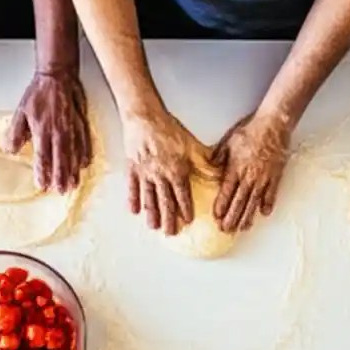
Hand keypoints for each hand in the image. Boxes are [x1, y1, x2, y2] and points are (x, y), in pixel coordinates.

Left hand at [7, 70, 91, 193]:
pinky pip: (85, 142)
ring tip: (73, 184)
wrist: (58, 75)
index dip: (43, 172)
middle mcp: (59, 131)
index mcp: (42, 129)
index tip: (43, 185)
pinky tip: (84, 165)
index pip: (43, 156)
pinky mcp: (81, 123)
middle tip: (61, 190)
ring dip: (73, 171)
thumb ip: (15, 132)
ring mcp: (72, 128)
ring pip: (73, 154)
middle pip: (61, 159)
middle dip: (61, 176)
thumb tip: (10, 150)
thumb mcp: (21, 111)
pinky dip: (85, 155)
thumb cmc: (39, 93)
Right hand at [122, 110, 204, 235]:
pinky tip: (134, 211)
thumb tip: (217, 171)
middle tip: (170, 233)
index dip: (185, 208)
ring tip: (153, 227)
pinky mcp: (132, 168)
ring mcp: (145, 173)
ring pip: (149, 198)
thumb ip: (202, 160)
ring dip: (152, 214)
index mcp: (176, 169)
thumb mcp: (190, 144)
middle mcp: (160, 175)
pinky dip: (133, 200)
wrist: (144, 117)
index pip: (182, 194)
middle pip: (165, 201)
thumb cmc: (168, 128)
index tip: (187, 220)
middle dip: (169, 219)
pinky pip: (132, 188)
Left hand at [211, 113, 289, 231]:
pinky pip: (272, 194)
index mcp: (235, 168)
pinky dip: (268, 204)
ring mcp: (264, 178)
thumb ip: (218, 156)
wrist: (274, 124)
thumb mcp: (228, 141)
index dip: (221, 206)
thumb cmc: (250, 130)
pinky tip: (264, 213)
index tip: (216, 217)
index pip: (227, 192)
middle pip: (239, 202)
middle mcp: (249, 176)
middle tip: (226, 230)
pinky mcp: (275, 176)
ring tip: (243, 228)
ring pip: (254, 202)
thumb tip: (210, 167)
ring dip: (247, 217)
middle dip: (232, 218)